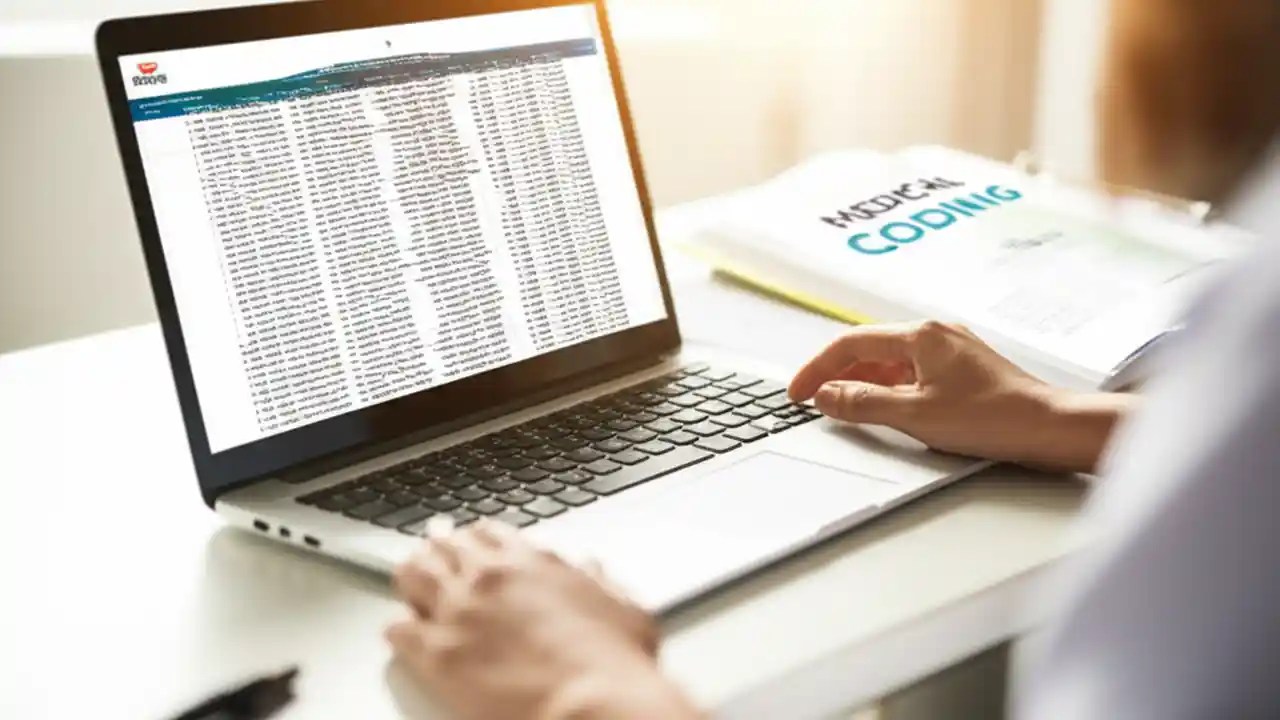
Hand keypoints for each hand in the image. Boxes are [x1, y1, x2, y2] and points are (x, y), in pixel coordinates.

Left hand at [387, 522, 699, 719]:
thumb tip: (591, 568)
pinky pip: (398, 630)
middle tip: (431, 552)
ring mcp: (457, 613)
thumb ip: (600, 581)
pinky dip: (399, 629)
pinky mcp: (437, 655)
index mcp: (529, 561)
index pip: (486, 533)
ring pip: (412, 576)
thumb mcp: (622, 607)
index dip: (475, 537)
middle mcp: (486, 578)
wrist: (590, 704)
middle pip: (442, 546)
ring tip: (408, 582)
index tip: (471, 541)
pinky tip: (402, 631)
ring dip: (411, 577)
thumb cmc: (612, 663)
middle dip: (436, 548)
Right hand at [788, 321, 1132, 472]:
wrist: (1050, 428)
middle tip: (814, 402)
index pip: (851, 343)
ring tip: (843, 409)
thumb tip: (827, 396)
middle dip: (837, 375)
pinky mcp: (964, 370)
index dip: (818, 368)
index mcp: (921, 335)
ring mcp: (952, 351)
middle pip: (870, 349)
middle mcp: (936, 335)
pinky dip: (889, 389)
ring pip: (891, 363)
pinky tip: (885, 410)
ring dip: (863, 384)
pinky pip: (912, 373)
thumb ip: (863, 404)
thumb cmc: (993, 417)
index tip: (798, 392)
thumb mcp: (915, 415)